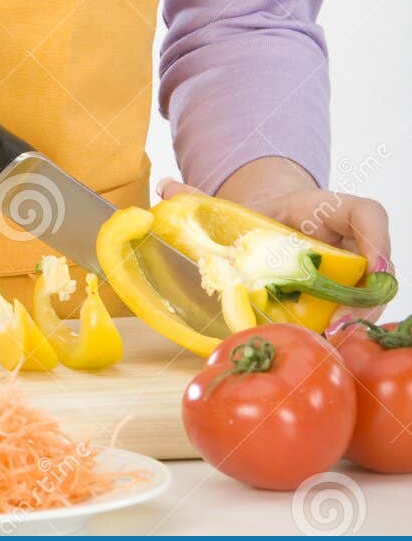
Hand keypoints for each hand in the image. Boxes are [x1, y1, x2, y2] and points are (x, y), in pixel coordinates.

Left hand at [157, 156, 393, 329]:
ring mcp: (349, 273)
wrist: (270, 223)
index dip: (377, 239)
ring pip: (369, 300)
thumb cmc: (258, 216)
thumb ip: (201, 198)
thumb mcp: (234, 206)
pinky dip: (340, 336)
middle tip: (338, 327)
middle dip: (365, 301)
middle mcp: (346, 244)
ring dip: (353, 325)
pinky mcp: (340, 299)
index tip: (374, 267)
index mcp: (324, 211)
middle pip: (377, 271)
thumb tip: (165, 188)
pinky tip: (320, 352)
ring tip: (328, 346)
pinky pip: (351, 318)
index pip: (366, 214)